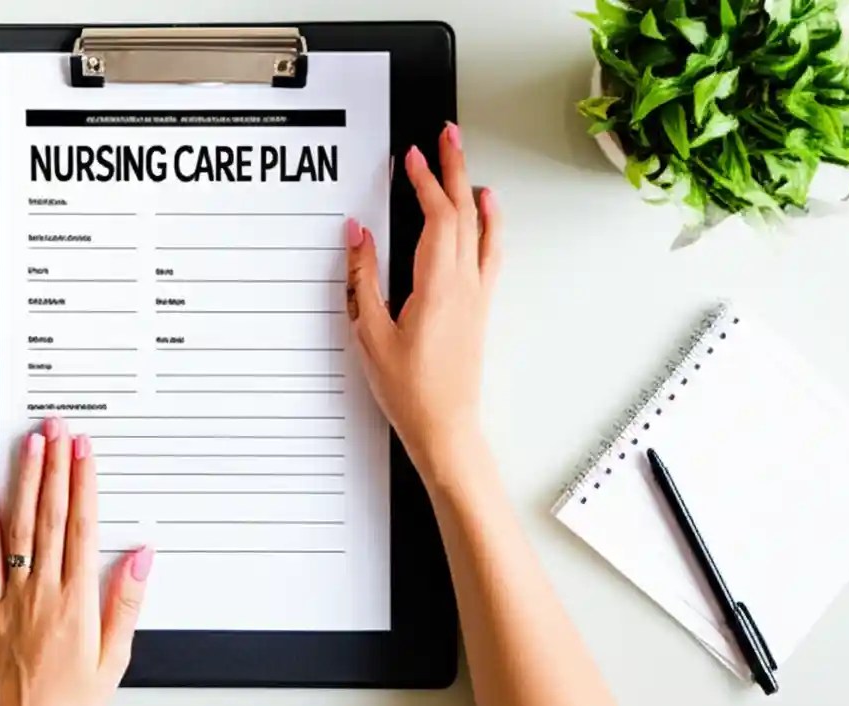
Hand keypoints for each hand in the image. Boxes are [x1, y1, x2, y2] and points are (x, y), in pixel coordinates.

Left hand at [0, 417, 153, 705]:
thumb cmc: (69, 705)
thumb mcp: (114, 658)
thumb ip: (126, 603)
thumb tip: (140, 558)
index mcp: (76, 602)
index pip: (81, 527)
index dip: (83, 484)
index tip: (85, 453)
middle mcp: (41, 592)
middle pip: (49, 517)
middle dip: (55, 468)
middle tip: (58, 432)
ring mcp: (11, 599)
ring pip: (18, 529)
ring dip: (25, 482)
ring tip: (29, 447)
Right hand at [346, 122, 499, 474]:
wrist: (446, 428)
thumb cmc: (410, 391)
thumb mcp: (370, 334)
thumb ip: (363, 279)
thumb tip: (358, 236)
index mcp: (439, 287)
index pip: (437, 217)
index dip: (426, 181)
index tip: (413, 155)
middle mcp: (466, 285)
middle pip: (465, 212)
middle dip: (454, 169)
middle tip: (446, 136)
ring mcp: (477, 295)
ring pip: (482, 229)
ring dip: (472, 190)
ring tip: (466, 162)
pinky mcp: (479, 307)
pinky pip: (491, 252)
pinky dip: (490, 224)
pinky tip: (488, 214)